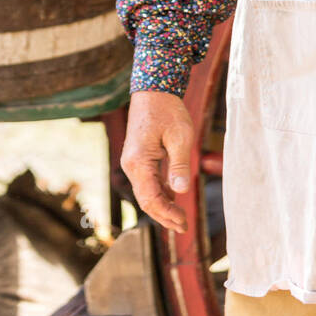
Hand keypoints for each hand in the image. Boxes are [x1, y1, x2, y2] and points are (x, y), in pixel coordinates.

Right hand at [120, 90, 193, 233]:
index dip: (167, 213)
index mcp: (138, 162)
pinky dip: (159, 193)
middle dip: (164, 215)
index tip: (183, 222)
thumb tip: (180, 192)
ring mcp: (133, 162)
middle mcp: (131, 165)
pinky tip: (172, 198)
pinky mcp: (138, 157)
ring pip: (146, 192)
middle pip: (146, 200)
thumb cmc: (167, 110)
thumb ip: (179, 165)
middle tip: (183, 227)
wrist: (153, 89)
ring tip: (179, 219)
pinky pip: (147, 182)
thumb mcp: (180, 136)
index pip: (151, 198)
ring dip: (162, 206)